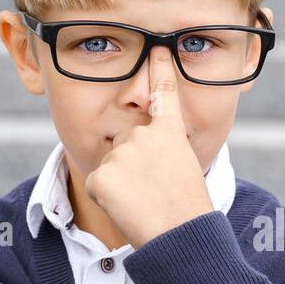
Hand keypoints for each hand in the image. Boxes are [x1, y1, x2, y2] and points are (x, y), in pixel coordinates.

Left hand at [83, 47, 214, 246]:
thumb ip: (162, 151)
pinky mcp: (102, 174)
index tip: (159, 49)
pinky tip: (127, 207)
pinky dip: (107, 199)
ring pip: (110, 165)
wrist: (181, 234)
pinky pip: (97, 185)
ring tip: (143, 201)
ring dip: (120, 184)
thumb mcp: (184, 169)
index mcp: (171, 133)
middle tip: (153, 190)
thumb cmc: (187, 209)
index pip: (164, 94)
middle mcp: (144, 135)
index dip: (160, 70)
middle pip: (125, 142)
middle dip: (131, 165)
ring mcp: (122, 152)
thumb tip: (137, 151)